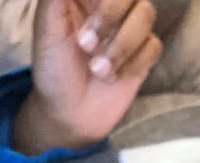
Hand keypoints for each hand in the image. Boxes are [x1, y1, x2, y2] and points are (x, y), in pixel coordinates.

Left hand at [13, 0, 160, 154]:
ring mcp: (129, 30)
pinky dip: (133, 63)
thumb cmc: (53, 70)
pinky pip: (153, 46)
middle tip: (85, 44)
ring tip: (98, 70)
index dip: (103, 2)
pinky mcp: (143, 56)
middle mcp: (110, 6)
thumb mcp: (46, 26)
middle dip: (109, 16)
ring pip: (145, 15)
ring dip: (121, 45)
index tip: (88, 18)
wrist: (70, 115)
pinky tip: (114, 78)